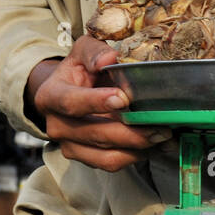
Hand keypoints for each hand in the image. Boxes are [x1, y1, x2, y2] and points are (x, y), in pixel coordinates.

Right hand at [25, 36, 171, 171]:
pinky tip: (158, 146)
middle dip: (130, 132)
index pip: (71, 102)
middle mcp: (56, 126)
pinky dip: (138, 156)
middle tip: (159, 126)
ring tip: (164, 137)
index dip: (96, 102)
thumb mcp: (83, 51)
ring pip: (106, 155)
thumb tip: (110, 59)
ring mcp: (70, 146)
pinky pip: (112, 163)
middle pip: (95, 134)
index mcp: (50, 96)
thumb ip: (95, 52)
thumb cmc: (80, 70)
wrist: (69, 91)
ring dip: (138, 148)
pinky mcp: (85, 159)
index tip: (123, 99)